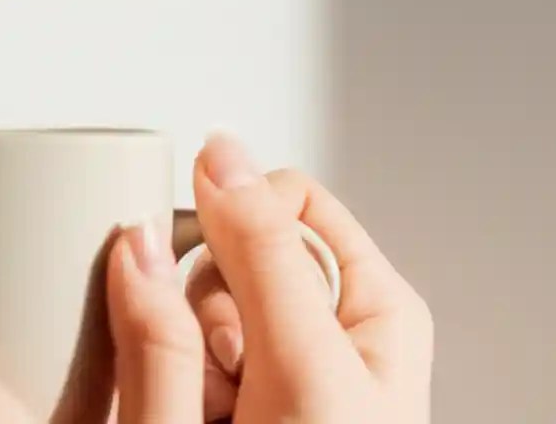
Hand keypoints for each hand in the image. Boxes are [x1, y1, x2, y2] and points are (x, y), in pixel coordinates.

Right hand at [185, 135, 433, 421]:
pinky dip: (183, 389)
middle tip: (235, 368)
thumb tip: (224, 157)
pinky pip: (179, 360)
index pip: (285, 196)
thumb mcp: (304, 362)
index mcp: (377, 302)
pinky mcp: (237, 399)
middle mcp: (328, 327)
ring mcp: (279, 367)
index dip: (238, 227)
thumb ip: (260, 254)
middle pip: (228, 258)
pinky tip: (211, 420)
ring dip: (193, 358)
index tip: (222, 273)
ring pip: (194, 312)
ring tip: (227, 411)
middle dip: (212, 312)